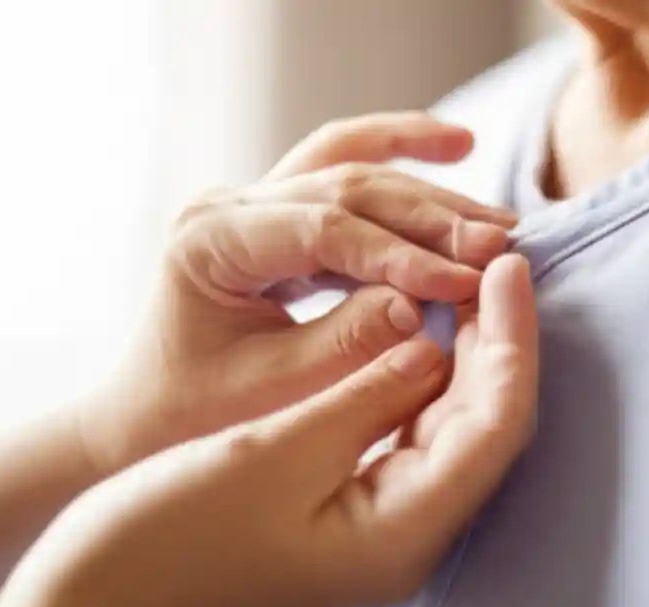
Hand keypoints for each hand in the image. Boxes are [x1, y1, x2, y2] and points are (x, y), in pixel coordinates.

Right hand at [37, 254, 536, 606]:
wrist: (100, 597)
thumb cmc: (174, 531)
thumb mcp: (277, 447)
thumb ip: (367, 392)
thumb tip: (431, 344)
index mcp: (402, 533)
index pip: (496, 423)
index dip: (513, 338)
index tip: (509, 264)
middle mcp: (406, 539)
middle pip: (485, 427)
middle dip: (495, 343)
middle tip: (490, 259)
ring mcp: (379, 531)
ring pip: (449, 430)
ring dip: (461, 359)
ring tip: (459, 282)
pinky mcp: (348, 516)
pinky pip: (406, 439)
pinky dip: (414, 383)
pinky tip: (407, 333)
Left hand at [76, 112, 517, 477]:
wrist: (148, 418)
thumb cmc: (196, 416)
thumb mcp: (270, 391)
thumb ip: (346, 345)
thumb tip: (424, 305)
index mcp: (209, 240)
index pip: (324, 230)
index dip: (402, 254)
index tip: (467, 283)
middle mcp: (227, 205)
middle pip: (345, 186)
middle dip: (429, 216)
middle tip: (501, 244)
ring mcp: (250, 202)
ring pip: (350, 166)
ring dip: (428, 188)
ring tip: (500, 219)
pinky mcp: (276, 214)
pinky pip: (342, 168)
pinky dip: (399, 156)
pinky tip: (456, 147)